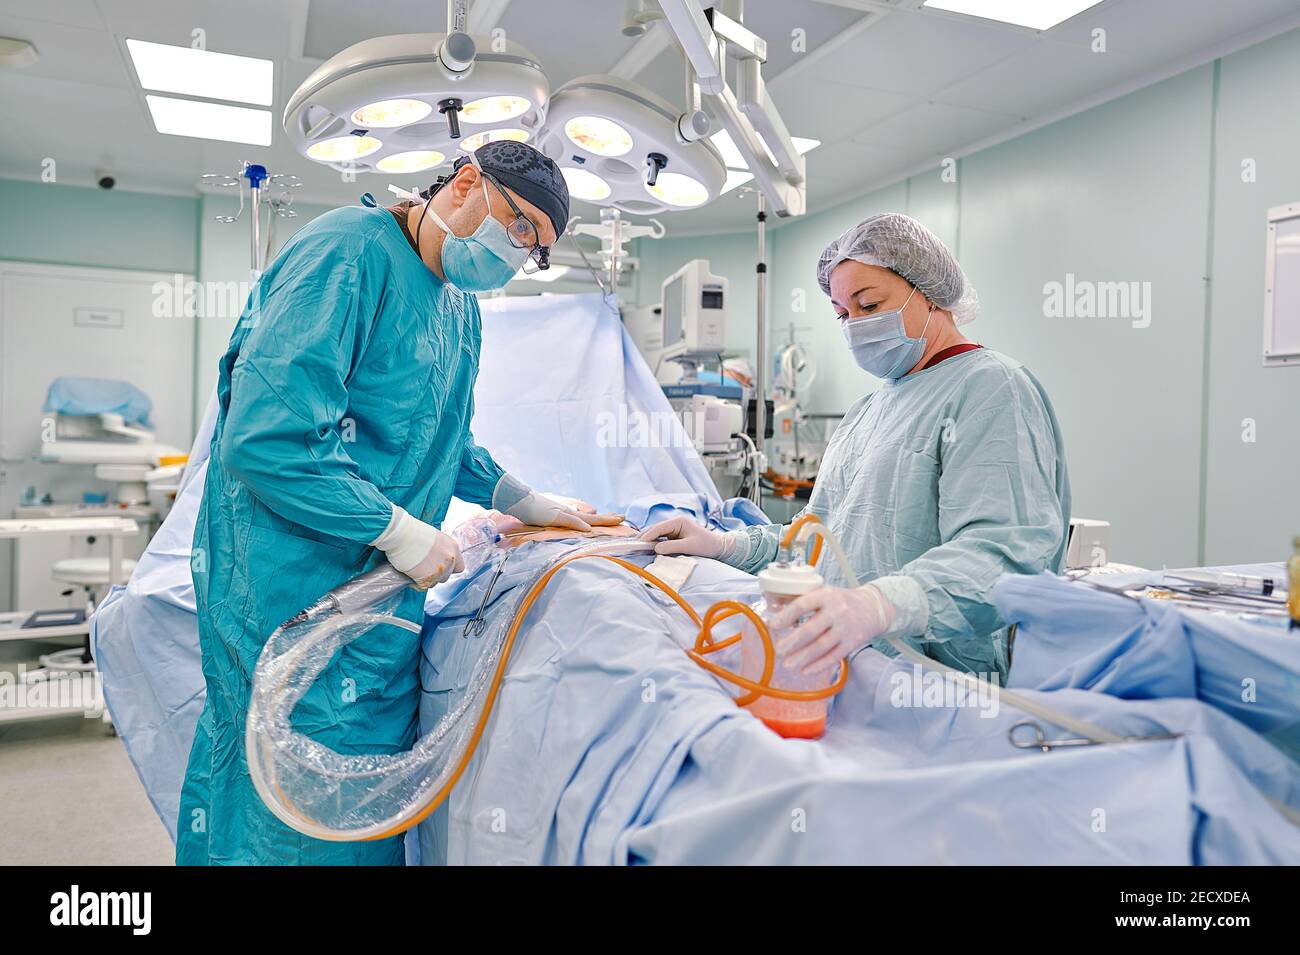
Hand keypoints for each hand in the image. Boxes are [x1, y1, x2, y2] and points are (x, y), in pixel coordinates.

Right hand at [373, 507, 464, 589]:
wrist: (401, 534)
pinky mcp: (427, 577)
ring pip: (435, 583)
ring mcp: (440, 570)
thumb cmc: (414, 533)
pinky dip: (417, 583)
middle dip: (436, 574)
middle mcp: (450, 560)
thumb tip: (438, 559)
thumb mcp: (435, 538)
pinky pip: (423, 586)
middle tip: (423, 568)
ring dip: (426, 579)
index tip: (440, 567)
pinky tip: (411, 575)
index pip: (459, 567)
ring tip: (416, 570)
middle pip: (446, 576)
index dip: (449, 569)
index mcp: (453, 548)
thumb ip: (441, 550)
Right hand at [505, 492, 622, 531]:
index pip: (591, 519)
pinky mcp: (553, 516)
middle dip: (609, 519)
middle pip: (593, 518)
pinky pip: (567, 520)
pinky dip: (578, 524)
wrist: (519, 500)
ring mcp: (562, 513)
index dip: (605, 520)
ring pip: (585, 518)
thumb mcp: (551, 517)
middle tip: (625, 518)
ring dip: (601, 520)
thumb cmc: (534, 509)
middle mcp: (569, 513)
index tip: (618, 519)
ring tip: (616, 520)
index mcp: (569, 515)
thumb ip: (565, 521)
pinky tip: (588, 528)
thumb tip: (582, 528)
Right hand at [637, 517, 724, 557]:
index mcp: (679, 521)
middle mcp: (675, 523)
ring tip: (637, 547)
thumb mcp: (689, 546)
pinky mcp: (675, 536)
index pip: (659, 527)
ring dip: (648, 540)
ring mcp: (674, 529)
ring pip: (657, 534)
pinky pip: (661, 539)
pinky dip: (654, 543)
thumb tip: (655, 548)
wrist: (719, 547)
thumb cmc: (706, 545)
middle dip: (645, 537)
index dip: (648, 535)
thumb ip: (672, 547)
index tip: (639, 542)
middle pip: (656, 529)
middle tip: (633, 545)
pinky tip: (647, 549)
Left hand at [769, 584, 893, 676]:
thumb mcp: (823, 592)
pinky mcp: (853, 643)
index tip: (773, 626)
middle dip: (793, 642)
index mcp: (826, 595)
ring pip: (821, 646)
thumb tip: (772, 604)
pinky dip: (819, 665)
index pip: (802, 605)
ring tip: (787, 665)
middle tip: (778, 651)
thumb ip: (800, 598)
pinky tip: (805, 670)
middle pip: (811, 629)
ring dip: (803, 657)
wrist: (872, 607)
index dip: (786, 616)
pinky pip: (833, 656)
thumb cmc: (840, 600)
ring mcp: (846, 628)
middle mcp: (837, 611)